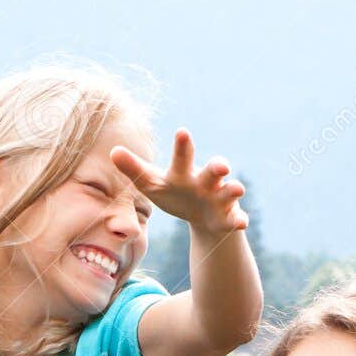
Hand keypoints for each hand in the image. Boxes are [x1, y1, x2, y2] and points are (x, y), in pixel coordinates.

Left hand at [111, 130, 247, 237]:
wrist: (201, 217)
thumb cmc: (175, 194)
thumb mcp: (153, 184)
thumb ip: (134, 169)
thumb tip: (113, 151)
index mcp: (186, 172)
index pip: (183, 157)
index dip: (183, 146)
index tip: (182, 132)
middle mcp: (207, 181)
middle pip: (213, 170)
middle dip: (218, 166)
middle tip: (221, 166)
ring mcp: (220, 199)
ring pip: (230, 191)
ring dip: (233, 189)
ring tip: (237, 189)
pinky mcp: (228, 218)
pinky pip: (236, 219)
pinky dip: (239, 220)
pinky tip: (242, 223)